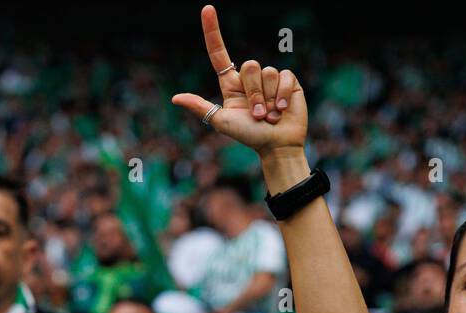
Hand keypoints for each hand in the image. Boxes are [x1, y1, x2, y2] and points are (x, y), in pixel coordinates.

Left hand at [171, 5, 306, 155]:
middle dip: (254, 94)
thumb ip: (201, 107)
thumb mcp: (222, 121)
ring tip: (270, 115)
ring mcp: (270, 79)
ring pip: (267, 72)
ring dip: (268, 99)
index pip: (219, 54)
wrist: (276, 146)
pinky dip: (283, 96)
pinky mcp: (289, 81)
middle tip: (257, 114)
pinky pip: (285, 76)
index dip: (212, 31)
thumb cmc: (248, 136)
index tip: (207, 9)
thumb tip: (175, 98)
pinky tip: (283, 109)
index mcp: (231, 84)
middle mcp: (250, 79)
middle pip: (250, 66)